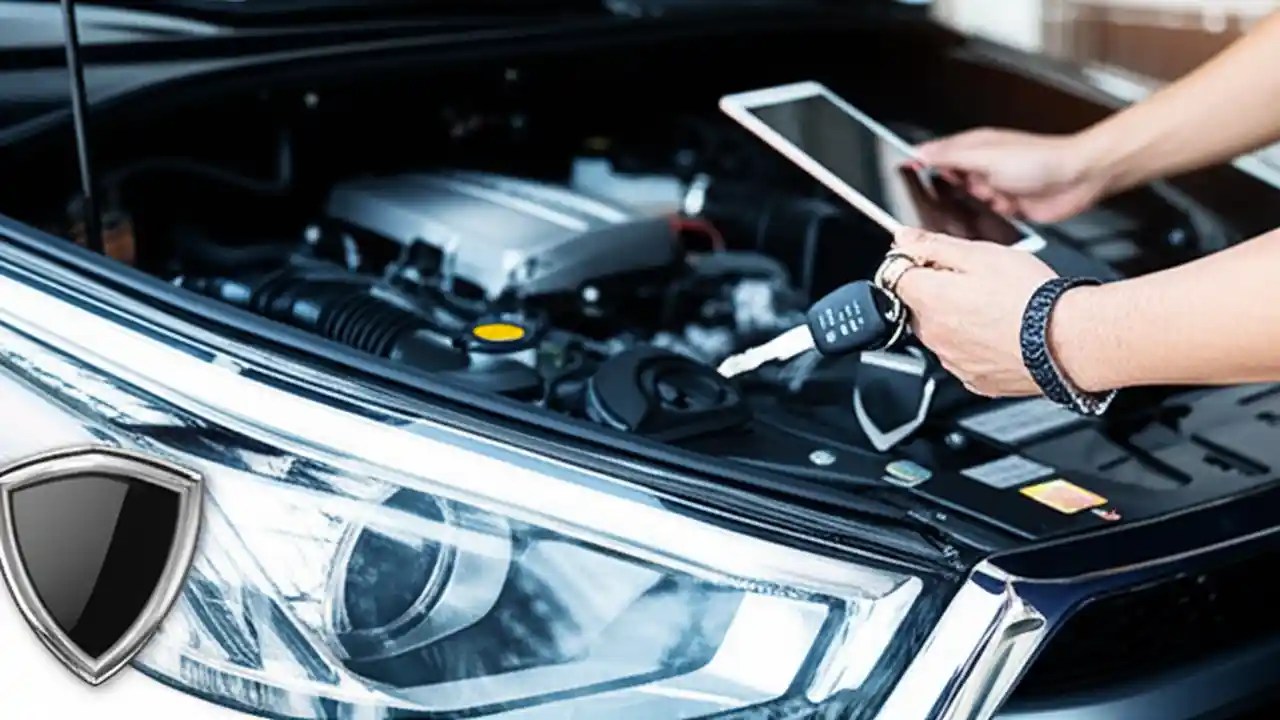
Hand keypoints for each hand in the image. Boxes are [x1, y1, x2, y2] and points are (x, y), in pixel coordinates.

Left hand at [892, 227, 1057, 396]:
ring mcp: (952, 360)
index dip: (913, 262)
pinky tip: (1001, 332)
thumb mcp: (980, 254)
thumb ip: (934, 245)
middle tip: (978, 282)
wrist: (1067, 340)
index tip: (932, 258)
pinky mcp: (974, 379)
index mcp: (929, 299)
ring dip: (956, 318)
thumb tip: (903, 239)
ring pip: (940, 332)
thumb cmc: (1029, 297)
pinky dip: (975, 344)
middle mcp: (933, 335)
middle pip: (918, 305)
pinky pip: (963, 356)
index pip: (894, 276)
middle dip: (937, 290)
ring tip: (995, 307)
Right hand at [915, 128, 1111, 222]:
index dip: (919, 165)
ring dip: (973, 206)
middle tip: (953, 194)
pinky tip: (1000, 211)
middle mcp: (982, 166)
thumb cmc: (1041, 159)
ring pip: (965, 203)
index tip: (904, 175)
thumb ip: (949, 157)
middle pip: (947, 182)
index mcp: (973, 147)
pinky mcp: (1007, 207)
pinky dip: (989, 217)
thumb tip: (919, 154)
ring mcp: (994, 187)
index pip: (935, 155)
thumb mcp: (985, 156)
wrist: (1079, 178)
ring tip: (990, 199)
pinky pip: (985, 217)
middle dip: (948, 192)